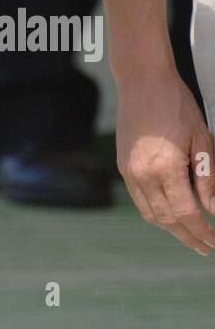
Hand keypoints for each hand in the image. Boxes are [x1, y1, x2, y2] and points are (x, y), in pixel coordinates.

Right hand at [117, 72, 214, 253]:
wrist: (142, 81)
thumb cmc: (175, 104)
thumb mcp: (202, 138)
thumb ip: (208, 178)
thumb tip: (214, 209)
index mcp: (165, 167)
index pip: (187, 213)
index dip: (202, 231)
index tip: (214, 242)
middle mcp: (142, 174)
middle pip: (167, 219)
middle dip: (188, 236)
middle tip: (205, 247)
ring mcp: (129, 171)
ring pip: (150, 213)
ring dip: (171, 228)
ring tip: (190, 235)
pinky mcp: (123, 165)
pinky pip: (139, 199)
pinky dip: (156, 212)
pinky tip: (170, 213)